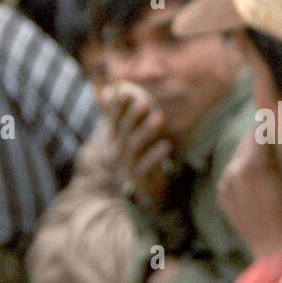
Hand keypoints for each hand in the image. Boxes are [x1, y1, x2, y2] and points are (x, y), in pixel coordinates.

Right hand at [103, 81, 171, 208]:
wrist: (145, 193)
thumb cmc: (142, 159)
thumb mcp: (135, 138)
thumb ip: (131, 117)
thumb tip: (122, 89)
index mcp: (117, 139)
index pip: (115, 119)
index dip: (118, 105)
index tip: (123, 89)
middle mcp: (118, 151)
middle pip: (123, 130)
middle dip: (132, 115)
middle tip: (144, 101)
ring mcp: (127, 166)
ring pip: (133, 147)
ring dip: (146, 131)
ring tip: (159, 118)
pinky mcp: (139, 179)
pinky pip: (145, 167)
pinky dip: (155, 156)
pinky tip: (166, 145)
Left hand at [218, 132, 281, 258]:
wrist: (275, 249)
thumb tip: (281, 126)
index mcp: (254, 163)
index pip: (260, 126)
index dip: (271, 120)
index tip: (279, 115)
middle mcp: (234, 170)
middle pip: (248, 140)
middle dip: (262, 138)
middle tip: (279, 138)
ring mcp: (225, 184)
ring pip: (240, 157)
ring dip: (253, 155)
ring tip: (271, 166)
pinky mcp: (222, 195)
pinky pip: (234, 173)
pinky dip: (245, 172)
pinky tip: (261, 184)